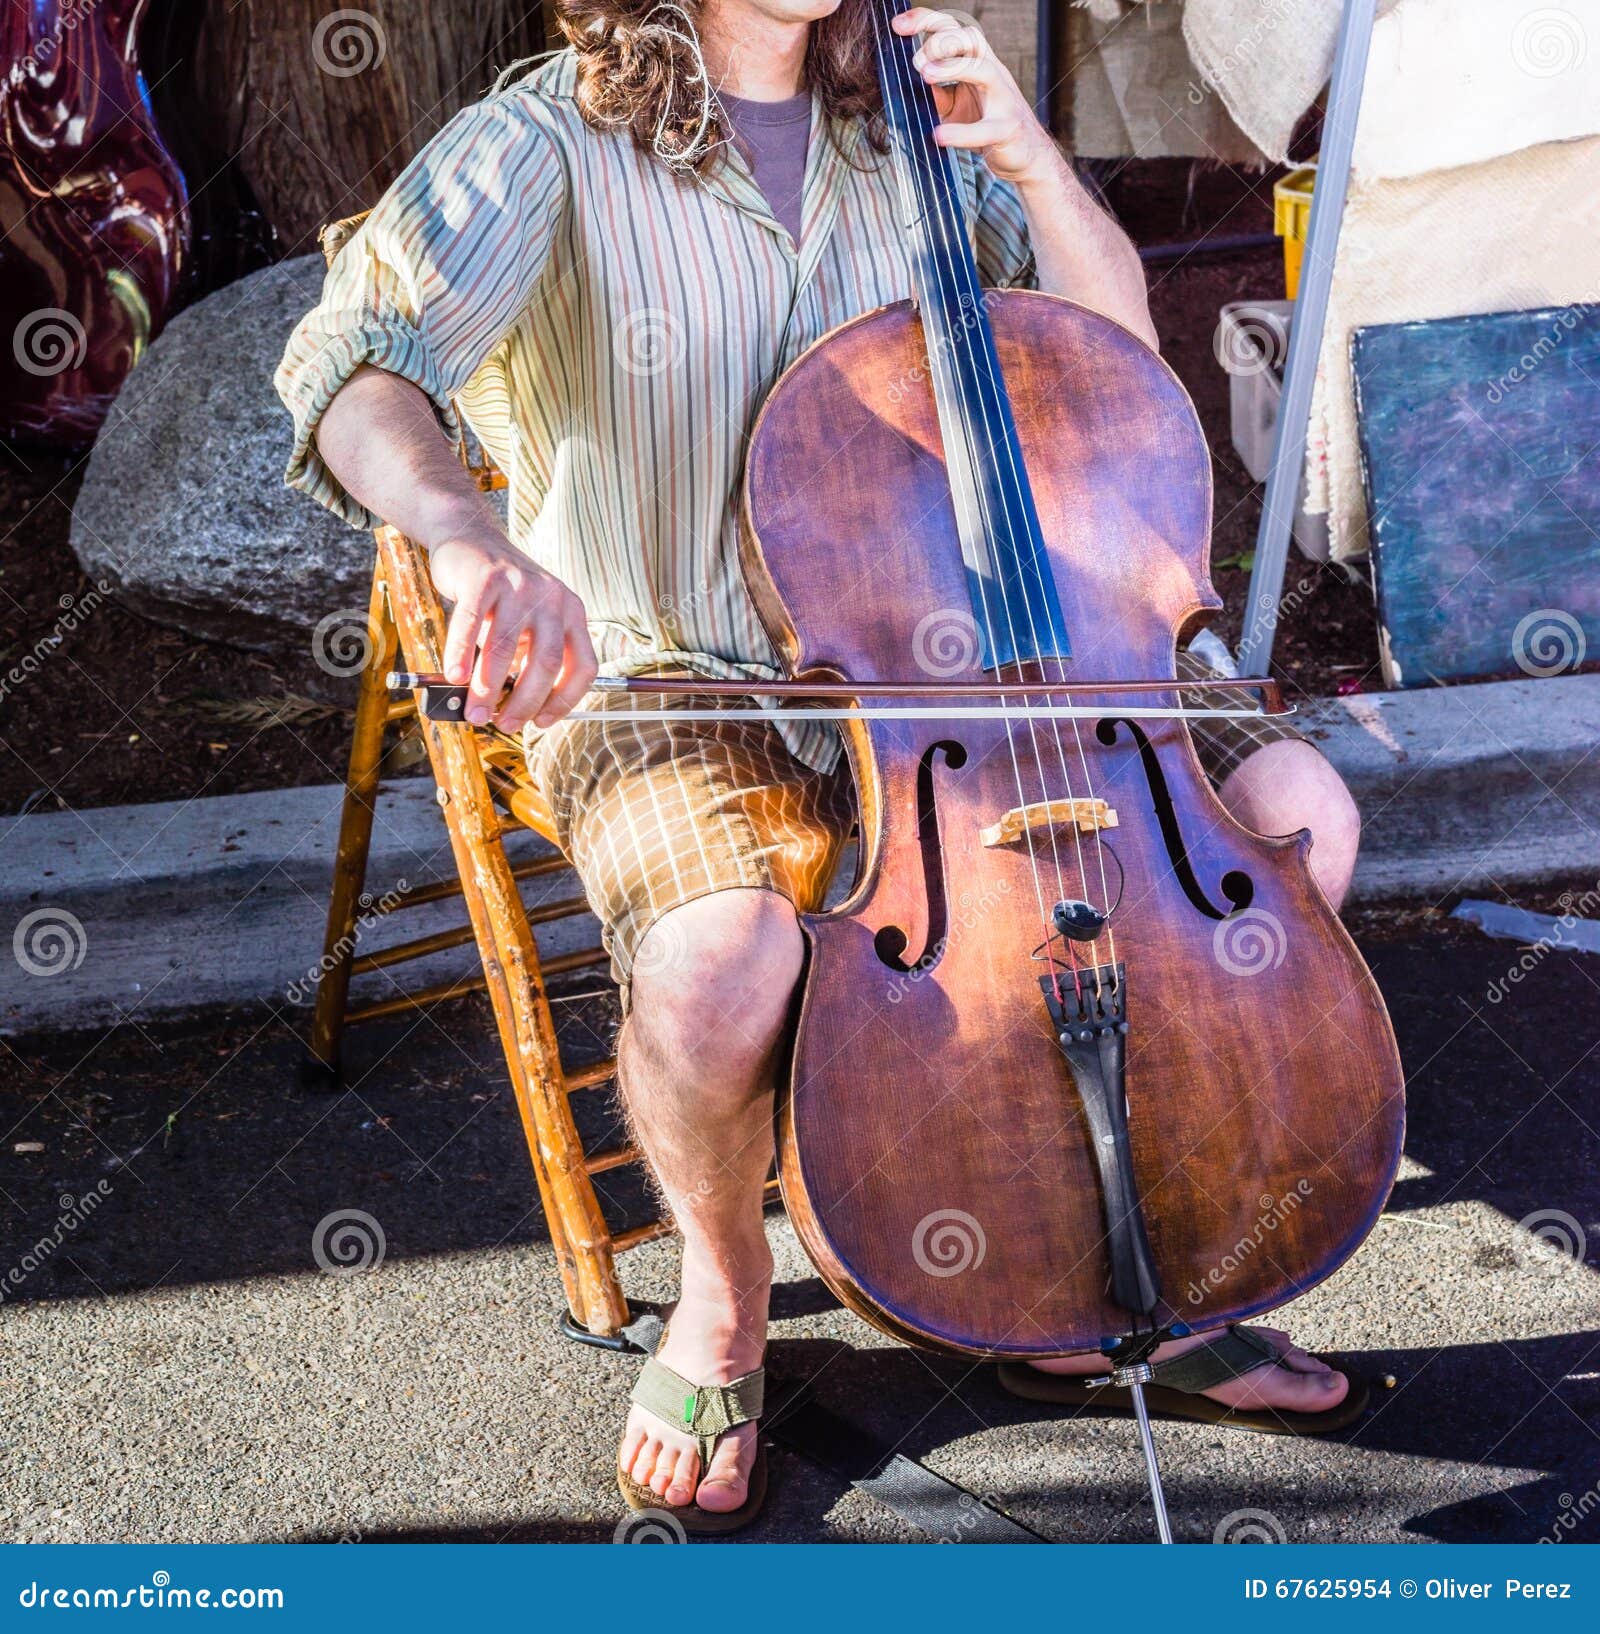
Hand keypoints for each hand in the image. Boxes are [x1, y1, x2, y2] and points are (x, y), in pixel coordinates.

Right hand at [428, 531, 596, 732]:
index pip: (583, 667)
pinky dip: (461, 653)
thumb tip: (510, 711)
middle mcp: (553, 599)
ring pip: (505, 647)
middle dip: (524, 702)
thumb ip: (527, 659)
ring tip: (475, 711)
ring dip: (487, 687)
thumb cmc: (501, 595)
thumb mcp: (528, 623)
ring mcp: (520, 585)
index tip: (542, 722)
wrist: (471, 539)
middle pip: (546, 663)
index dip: (565, 700)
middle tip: (504, 724)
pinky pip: (471, 623)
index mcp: (572, 614)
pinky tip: (455, 676)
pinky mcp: (485, 577)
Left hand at [893, 7, 1054, 185]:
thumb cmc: (988, 126)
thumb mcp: (954, 107)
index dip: (927, 21)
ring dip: (952, 68)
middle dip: (940, 41)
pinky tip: (940, 135)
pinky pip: (986, 128)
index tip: (899, 25)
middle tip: (916, 63)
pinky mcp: (1007, 130)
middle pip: (971, 38)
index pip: (955, 29)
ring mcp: (1003, 99)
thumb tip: (909, 82)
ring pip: (984, 70)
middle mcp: (993, 73)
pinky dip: (961, 133)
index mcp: (978, 64)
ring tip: (925, 76)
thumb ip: (936, 93)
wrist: (1027, 156)